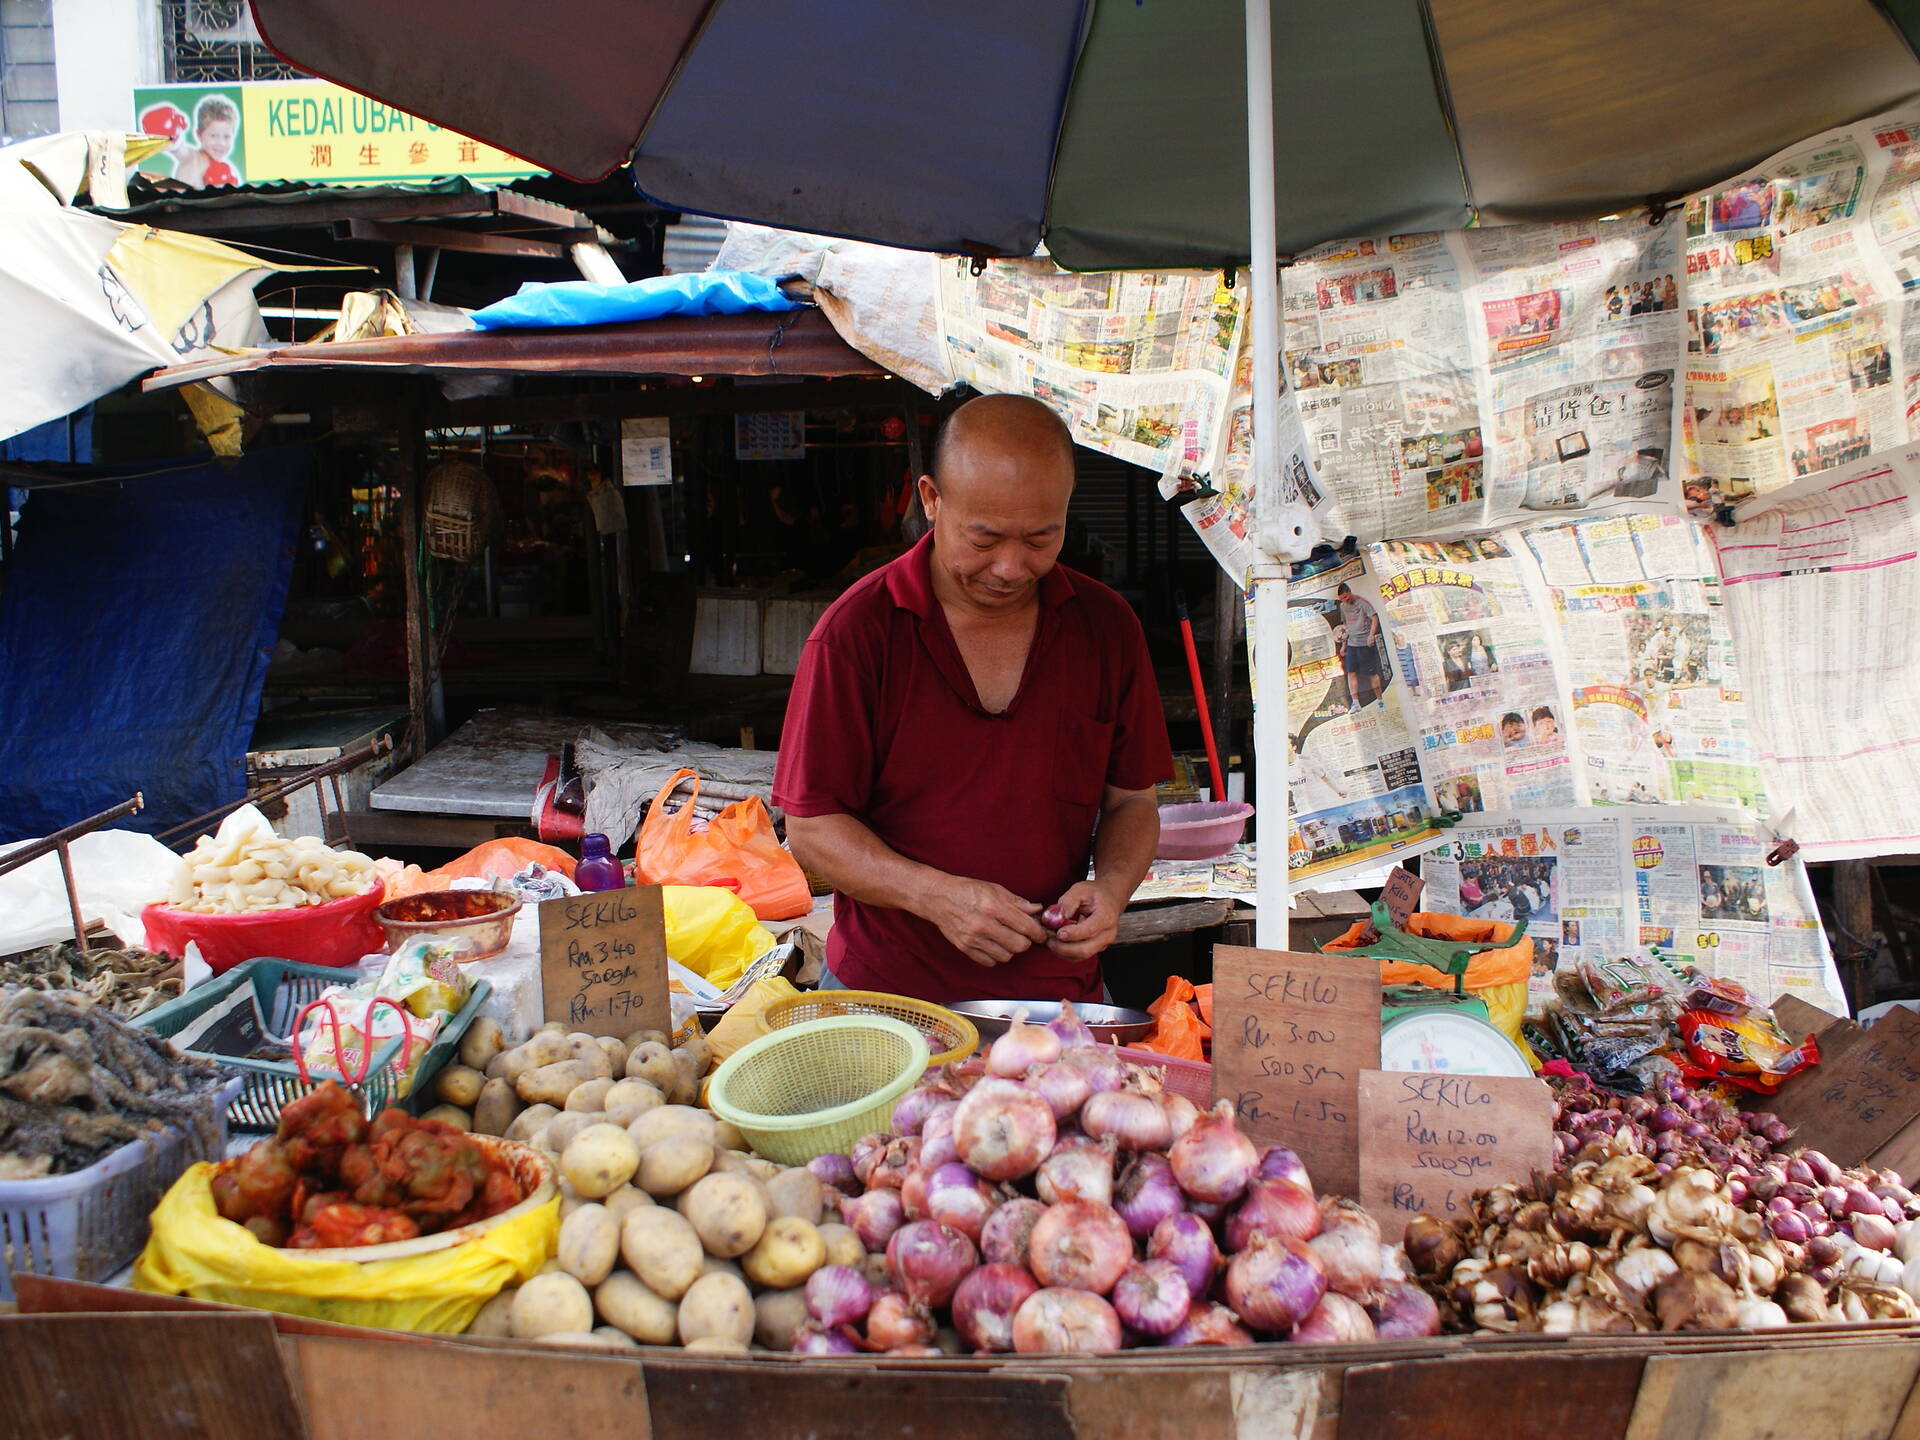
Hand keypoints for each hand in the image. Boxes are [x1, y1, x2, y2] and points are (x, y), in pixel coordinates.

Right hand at [923, 876, 1049, 967]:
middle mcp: (984, 925)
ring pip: (1006, 956)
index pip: (1027, 927)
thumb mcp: (995, 889)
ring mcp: (974, 939)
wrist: (939, 898)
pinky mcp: (965, 948)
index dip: (1038, 933)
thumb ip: (1017, 902)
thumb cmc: (968, 890)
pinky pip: (990, 962)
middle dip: (1025, 942)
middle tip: (1023, 935)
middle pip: (1019, 946)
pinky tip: (994, 944)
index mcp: (995, 907)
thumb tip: (1037, 910)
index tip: (1040, 934)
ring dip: (1010, 949)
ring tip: (1006, 939)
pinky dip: (995, 956)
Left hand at [1046, 880, 1120, 962]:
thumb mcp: (1081, 889)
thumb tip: (1059, 916)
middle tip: (1048, 940)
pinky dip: (1066, 953)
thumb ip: (1069, 901)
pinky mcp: (1096, 948)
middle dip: (1063, 948)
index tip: (1058, 932)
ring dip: (1063, 952)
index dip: (1072, 934)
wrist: (1109, 898)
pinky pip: (1079, 956)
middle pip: (1085, 950)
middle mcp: (1108, 934)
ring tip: (1050, 941)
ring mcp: (1103, 943)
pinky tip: (1057, 943)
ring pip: (1081, 956)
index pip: (1090, 930)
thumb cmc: (1095, 893)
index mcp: (1106, 917)